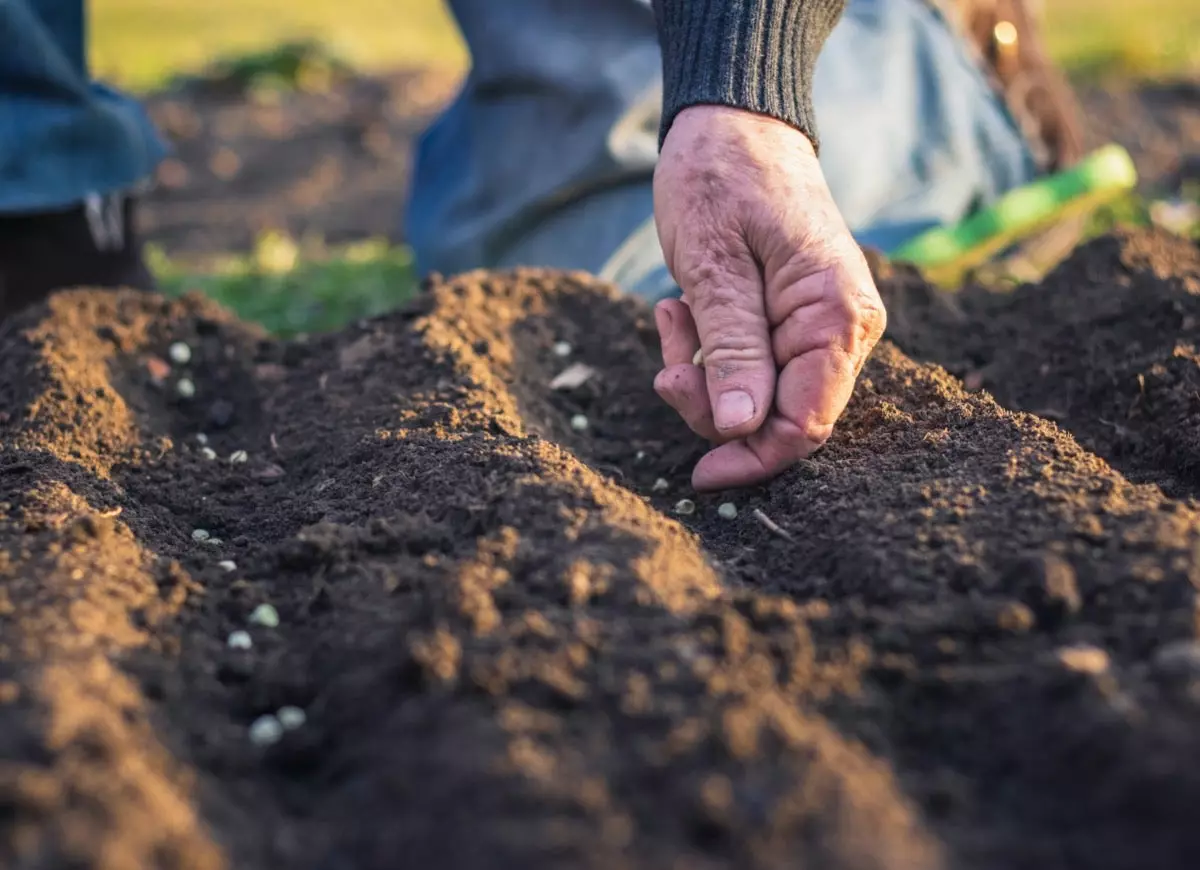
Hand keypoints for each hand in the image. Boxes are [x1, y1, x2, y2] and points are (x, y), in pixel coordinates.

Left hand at [652, 105, 885, 490]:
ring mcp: (822, 326)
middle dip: (714, 406)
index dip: (752, 458)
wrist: (734, 120)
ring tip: (673, 315)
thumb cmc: (722, 178)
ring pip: (760, 397)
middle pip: (781, 417)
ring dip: (704, 373)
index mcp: (837, 316)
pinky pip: (751, 366)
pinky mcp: (794, 322)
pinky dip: (709, 353)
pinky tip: (682, 309)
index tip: (699, 476)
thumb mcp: (714, 265)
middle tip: (666, 366)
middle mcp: (844, 329)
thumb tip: (742, 429)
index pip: (805, 423)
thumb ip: (732, 349)